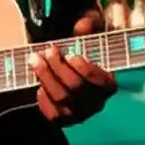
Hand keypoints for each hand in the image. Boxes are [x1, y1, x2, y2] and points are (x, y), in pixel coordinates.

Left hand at [29, 10, 117, 126]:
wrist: (68, 72)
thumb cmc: (82, 51)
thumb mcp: (88, 35)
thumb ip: (89, 27)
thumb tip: (83, 24)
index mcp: (108, 84)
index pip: (101, 81)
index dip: (85, 69)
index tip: (71, 55)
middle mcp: (97, 102)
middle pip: (76, 88)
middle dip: (59, 68)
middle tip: (48, 51)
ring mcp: (80, 114)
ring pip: (61, 99)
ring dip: (46, 77)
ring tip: (36, 59)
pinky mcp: (64, 120)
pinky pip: (52, 114)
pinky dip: (43, 99)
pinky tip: (39, 85)